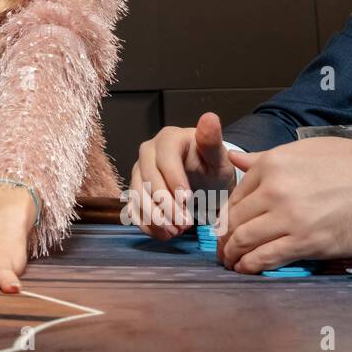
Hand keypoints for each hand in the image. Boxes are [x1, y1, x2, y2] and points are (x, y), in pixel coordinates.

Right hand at [130, 112, 237, 238]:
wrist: (203, 178)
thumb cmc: (211, 165)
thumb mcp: (218, 155)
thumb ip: (212, 140)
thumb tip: (210, 117)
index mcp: (168, 139)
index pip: (165, 158)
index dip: (174, 179)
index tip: (188, 199)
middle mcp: (147, 152)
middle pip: (148, 179)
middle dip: (166, 203)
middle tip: (185, 223)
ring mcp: (138, 172)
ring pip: (137, 195)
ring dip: (155, 217)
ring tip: (177, 231)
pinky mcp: (135, 191)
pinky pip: (133, 209)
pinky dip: (147, 225)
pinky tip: (165, 234)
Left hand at [218, 139, 351, 272]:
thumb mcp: (306, 150)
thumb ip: (266, 159)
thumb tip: (235, 159)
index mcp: (273, 165)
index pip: (236, 195)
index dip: (229, 215)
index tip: (228, 227)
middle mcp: (276, 190)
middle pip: (236, 220)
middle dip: (226, 238)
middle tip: (223, 250)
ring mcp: (291, 217)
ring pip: (247, 240)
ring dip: (234, 255)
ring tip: (231, 262)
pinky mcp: (309, 242)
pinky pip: (269, 257)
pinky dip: (252, 265)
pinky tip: (246, 269)